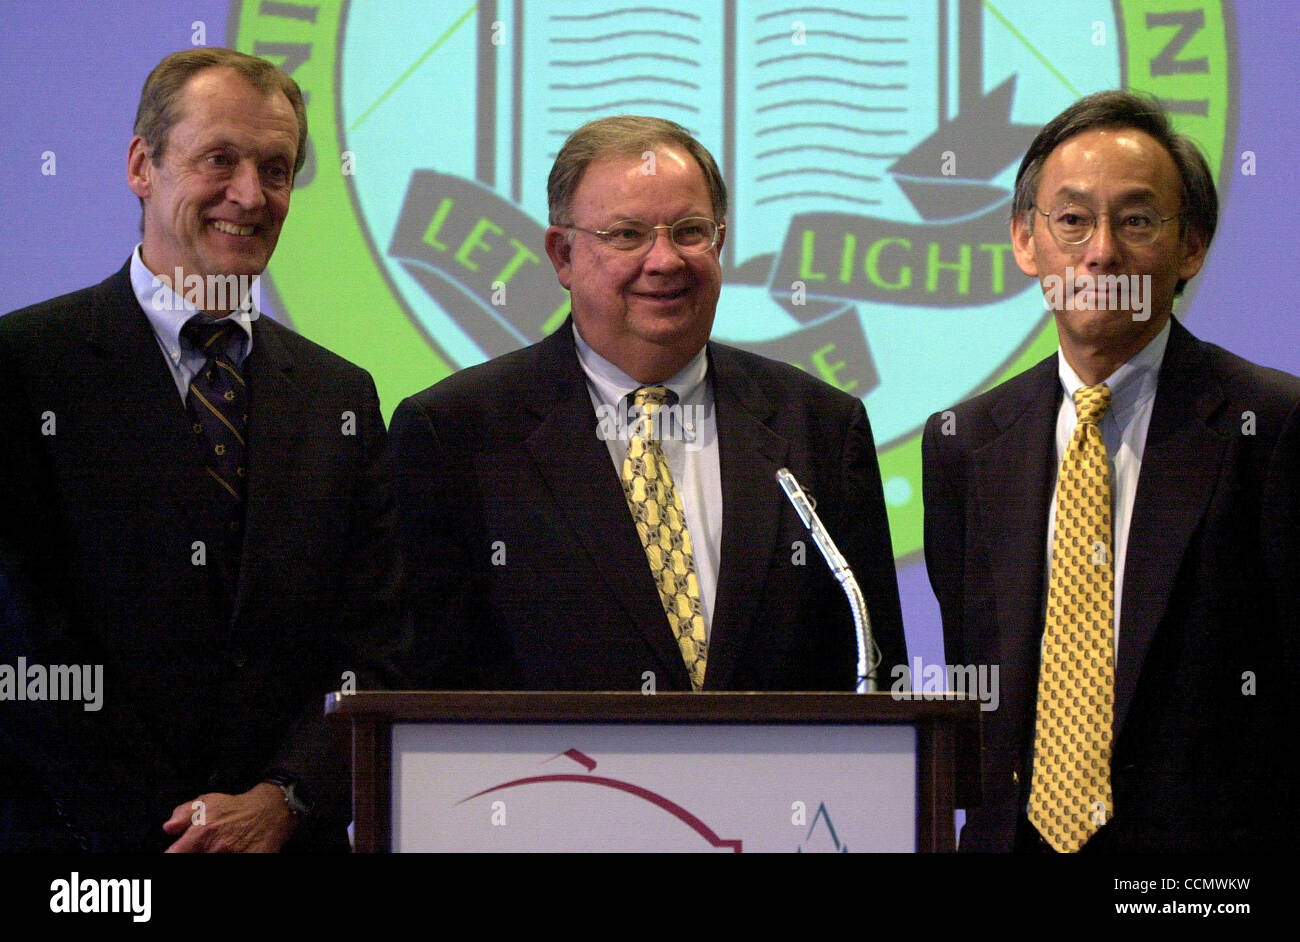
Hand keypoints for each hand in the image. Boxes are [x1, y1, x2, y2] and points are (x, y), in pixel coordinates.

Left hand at [162, 783, 297, 852]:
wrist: (271, 812)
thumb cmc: (237, 809)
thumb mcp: (207, 802)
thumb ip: (183, 814)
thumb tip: (169, 827)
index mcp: (201, 833)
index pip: (174, 855)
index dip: (175, 854)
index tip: (178, 852)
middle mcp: (216, 849)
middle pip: (193, 861)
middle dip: (196, 854)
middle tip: (204, 848)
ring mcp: (234, 857)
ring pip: (210, 864)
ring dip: (212, 856)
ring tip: (220, 849)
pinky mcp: (250, 861)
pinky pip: (233, 869)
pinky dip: (231, 858)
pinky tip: (232, 852)